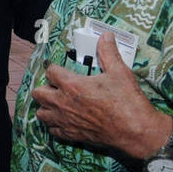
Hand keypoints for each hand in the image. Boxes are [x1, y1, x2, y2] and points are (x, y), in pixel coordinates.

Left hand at [31, 31, 168, 158]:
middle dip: (45, 87)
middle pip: (38, 93)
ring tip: (58, 103)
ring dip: (46, 107)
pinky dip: (55, 124)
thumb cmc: (127, 101)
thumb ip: (108, 53)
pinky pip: (52, 130)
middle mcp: (63, 103)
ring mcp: (65, 121)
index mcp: (72, 85)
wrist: (134, 131)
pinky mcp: (71, 135)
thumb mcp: (119, 72)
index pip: (50, 71)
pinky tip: (65, 119)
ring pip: (41, 114)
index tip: (62, 70)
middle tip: (58, 86)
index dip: (55, 69)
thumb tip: (105, 36)